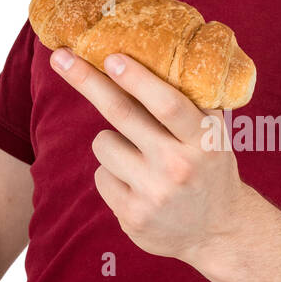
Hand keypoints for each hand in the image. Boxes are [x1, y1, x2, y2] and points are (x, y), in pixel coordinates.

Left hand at [49, 48, 247, 262]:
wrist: (219, 231)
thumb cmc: (208, 167)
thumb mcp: (212, 133)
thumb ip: (189, 100)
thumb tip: (152, 50)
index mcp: (204, 140)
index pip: (167, 104)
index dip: (136, 79)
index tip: (111, 56)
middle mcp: (179, 166)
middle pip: (121, 114)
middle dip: (86, 80)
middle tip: (61, 56)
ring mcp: (154, 194)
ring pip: (104, 143)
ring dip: (111, 141)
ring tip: (139, 156)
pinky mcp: (132, 216)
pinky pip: (101, 175)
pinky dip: (112, 172)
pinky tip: (137, 184)